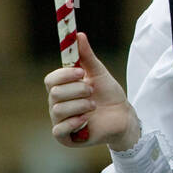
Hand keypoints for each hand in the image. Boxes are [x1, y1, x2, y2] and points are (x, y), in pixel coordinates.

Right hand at [44, 32, 137, 149]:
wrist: (122, 116)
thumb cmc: (108, 94)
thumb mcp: (99, 73)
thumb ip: (87, 56)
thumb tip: (78, 34)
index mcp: (62, 88)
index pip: (51, 80)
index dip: (64, 75)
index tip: (81, 72)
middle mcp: (57, 104)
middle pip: (55, 94)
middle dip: (78, 91)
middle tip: (92, 92)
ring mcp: (59, 121)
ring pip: (58, 110)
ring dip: (81, 105)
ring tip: (94, 105)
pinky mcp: (65, 137)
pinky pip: (58, 130)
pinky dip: (73, 122)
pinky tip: (86, 119)